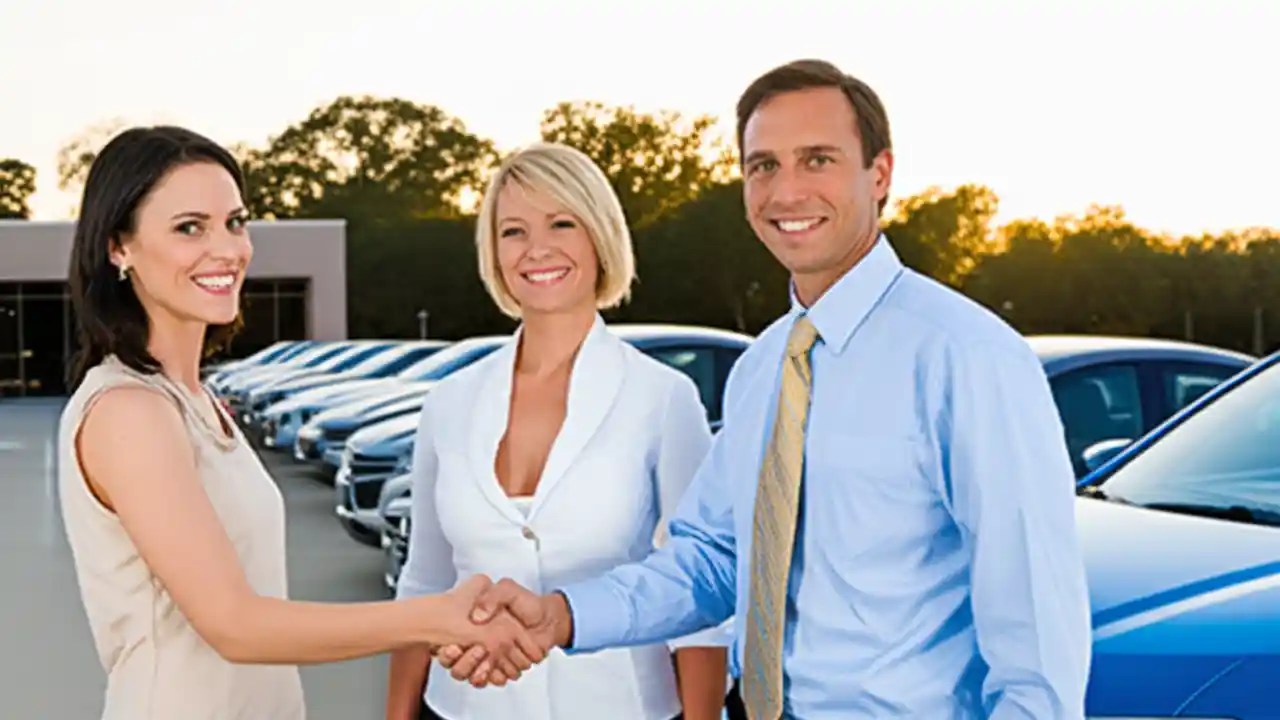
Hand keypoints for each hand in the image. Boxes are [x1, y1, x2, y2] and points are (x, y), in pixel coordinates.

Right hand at [435, 578, 572, 687]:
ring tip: (487, 660)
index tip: (452, 645)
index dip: (445, 646)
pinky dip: (489, 677)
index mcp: (469, 623)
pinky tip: (497, 670)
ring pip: (466, 674)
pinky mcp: (497, 668)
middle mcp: (473, 642)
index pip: (445, 639)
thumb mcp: (508, 590)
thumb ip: (492, 596)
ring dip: (474, 670)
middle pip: (452, 662)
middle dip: (460, 661)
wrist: (548, 620)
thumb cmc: (526, 604)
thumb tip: (476, 616)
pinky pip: (485, 679)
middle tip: (478, 650)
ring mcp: (485, 657)